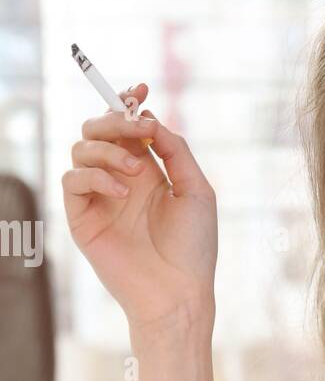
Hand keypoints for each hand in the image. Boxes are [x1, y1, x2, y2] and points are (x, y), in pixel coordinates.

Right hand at [62, 82, 217, 331]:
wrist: (178, 292)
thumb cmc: (194, 247)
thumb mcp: (196, 190)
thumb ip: (175, 151)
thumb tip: (150, 119)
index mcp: (148, 171)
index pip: (127, 127)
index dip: (128, 102)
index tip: (140, 88)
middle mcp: (120, 180)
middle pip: (98, 129)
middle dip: (115, 118)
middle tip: (137, 127)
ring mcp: (99, 198)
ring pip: (81, 148)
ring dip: (108, 150)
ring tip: (135, 172)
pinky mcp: (82, 219)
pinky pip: (72, 181)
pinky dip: (95, 177)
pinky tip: (122, 193)